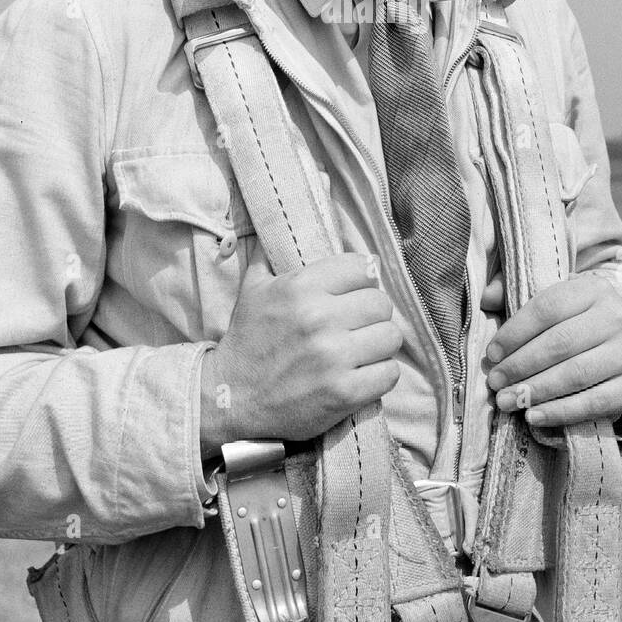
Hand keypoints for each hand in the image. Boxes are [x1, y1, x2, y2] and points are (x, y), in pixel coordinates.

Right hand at [200, 253, 401, 450]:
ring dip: (380, 344)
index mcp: (300, 287)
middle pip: (381, 303)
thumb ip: (271, 253)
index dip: (363, 279)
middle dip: (373, 313)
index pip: (363, 268)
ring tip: (364, 348)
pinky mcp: (343, 393)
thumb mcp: (253, 288)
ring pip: (390, 336)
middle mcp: (318, 318)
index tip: (356, 291)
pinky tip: (364, 373)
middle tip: (359, 324)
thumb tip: (284, 223)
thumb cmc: (247, 340)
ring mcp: (332, 358)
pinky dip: (381, 374)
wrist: (231, 398)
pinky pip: (389, 373)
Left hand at [484, 274, 621, 428]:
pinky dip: (561, 412)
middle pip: (560, 343)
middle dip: (521, 365)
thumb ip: (513, 291)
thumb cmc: (573, 322)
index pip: (548, 308)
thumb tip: (487, 298)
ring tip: (507, 401)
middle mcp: (617, 317)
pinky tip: (534, 416)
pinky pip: (594, 403)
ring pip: (575, 374)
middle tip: (494, 382)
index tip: (491, 354)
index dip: (515, 333)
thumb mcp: (550, 299)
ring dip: (536, 391)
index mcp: (593, 289)